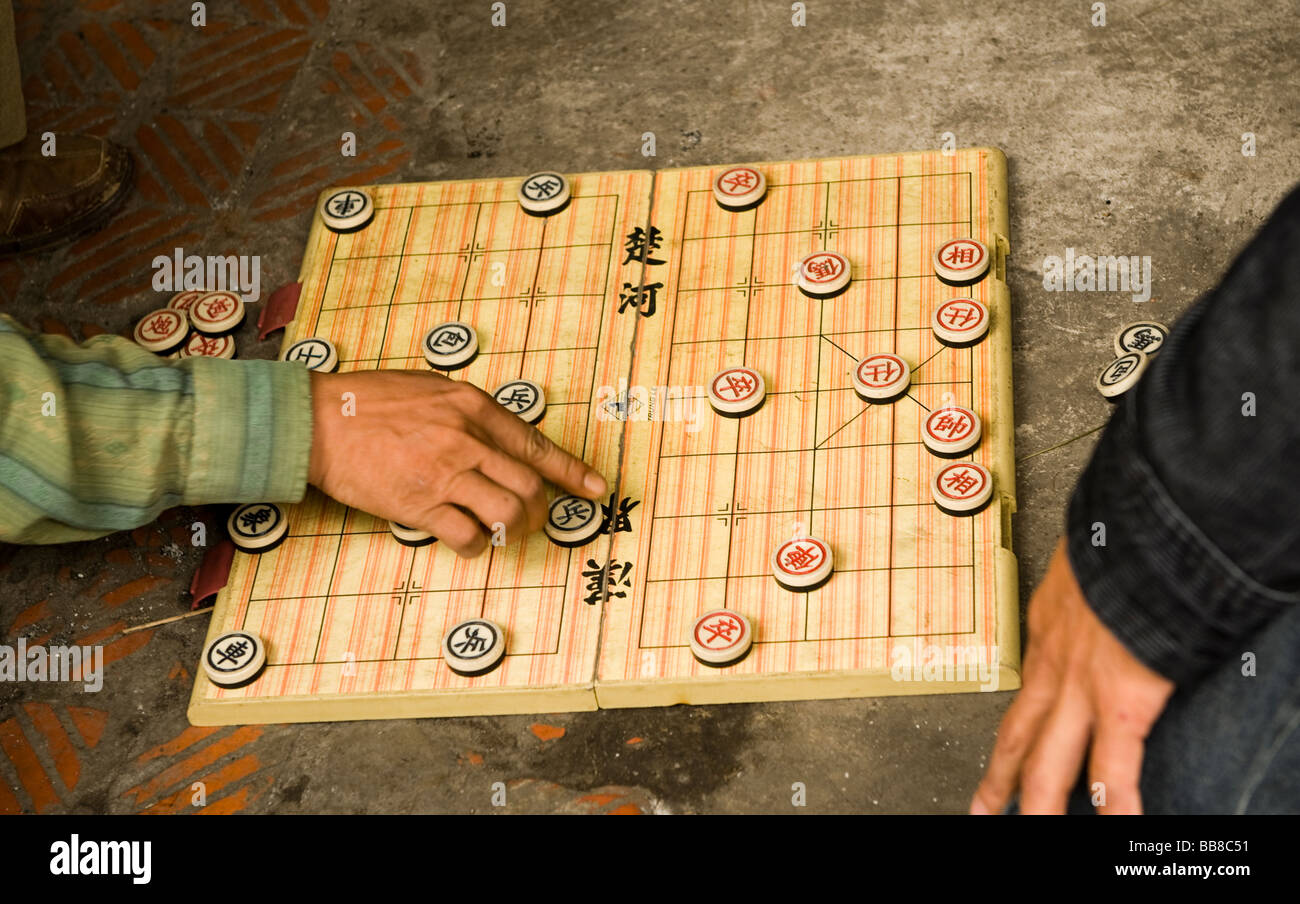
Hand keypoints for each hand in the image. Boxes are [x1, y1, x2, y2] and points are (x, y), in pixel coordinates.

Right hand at [307, 370, 607, 557]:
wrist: (318, 420)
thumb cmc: (369, 402)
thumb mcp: (431, 389)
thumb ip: (469, 412)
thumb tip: (499, 436)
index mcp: (473, 406)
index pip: (536, 445)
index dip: (571, 472)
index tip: (595, 489)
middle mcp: (466, 439)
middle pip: (530, 487)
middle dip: (543, 511)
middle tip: (536, 519)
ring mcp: (444, 474)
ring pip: (508, 514)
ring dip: (515, 531)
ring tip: (504, 533)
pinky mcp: (419, 504)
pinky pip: (468, 536)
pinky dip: (477, 546)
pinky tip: (469, 542)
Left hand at [971, 538, 1174, 813]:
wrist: (1140, 528)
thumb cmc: (1120, 532)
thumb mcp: (1087, 557)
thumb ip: (1088, 581)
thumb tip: (1097, 577)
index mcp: (1046, 629)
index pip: (1024, 692)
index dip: (1012, 727)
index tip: (1005, 751)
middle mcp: (1053, 664)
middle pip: (1019, 739)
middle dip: (999, 780)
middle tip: (981, 809)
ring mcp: (1083, 689)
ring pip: (1050, 766)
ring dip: (1038, 807)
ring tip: (1029, 831)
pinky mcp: (1122, 702)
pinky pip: (1115, 772)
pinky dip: (1116, 808)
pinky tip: (1115, 829)